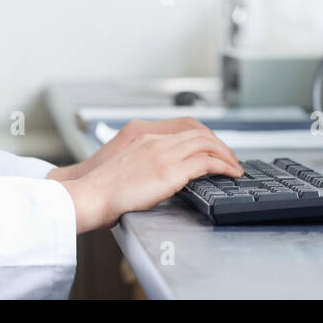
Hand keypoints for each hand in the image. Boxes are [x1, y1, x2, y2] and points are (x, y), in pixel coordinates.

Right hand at [64, 128, 243, 232]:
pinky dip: (222, 166)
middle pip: (199, 132)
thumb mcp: (124, 166)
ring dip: (226, 155)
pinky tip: (229, 173)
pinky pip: (205, 162)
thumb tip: (156, 174)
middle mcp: (155, 140)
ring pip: (206, 143)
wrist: (88, 196)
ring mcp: (163, 154)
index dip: (204, 136)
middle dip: (220, 145)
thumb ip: (142, 162)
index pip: (184, 126)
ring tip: (235, 167)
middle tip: (230, 158)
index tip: (213, 147)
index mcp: (143, 136)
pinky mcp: (169, 171)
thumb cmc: (100, 190)